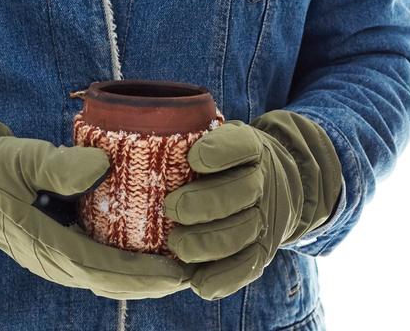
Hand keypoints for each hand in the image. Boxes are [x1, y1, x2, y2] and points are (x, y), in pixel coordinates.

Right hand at [0, 116, 191, 298]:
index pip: (103, 269)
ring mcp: (57, 259)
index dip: (142, 274)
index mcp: (47, 245)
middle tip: (194, 271)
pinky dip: (129, 264)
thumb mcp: (24, 160)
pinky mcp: (60, 250)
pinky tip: (153, 250)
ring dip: (145, 277)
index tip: (177, 270)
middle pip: (112, 282)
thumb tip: (103, 165)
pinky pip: (100, 264)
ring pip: (108, 278)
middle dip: (154, 281)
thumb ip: (60, 165)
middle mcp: (55, 260)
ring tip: (184, 265)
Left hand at [163, 111, 341, 300]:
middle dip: (205, 203)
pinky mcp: (263, 250)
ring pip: (243, 232)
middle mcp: (264, 181)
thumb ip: (188, 136)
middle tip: (171, 207)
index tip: (192, 158)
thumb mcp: (218, 137)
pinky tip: (198, 281)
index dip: (220, 152)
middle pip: (243, 191)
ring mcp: (266, 218)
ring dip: (208, 242)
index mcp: (252, 148)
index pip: (242, 145)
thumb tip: (130, 129)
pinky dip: (223, 277)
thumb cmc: (227, 160)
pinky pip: (248, 268)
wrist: (279, 183)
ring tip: (177, 245)